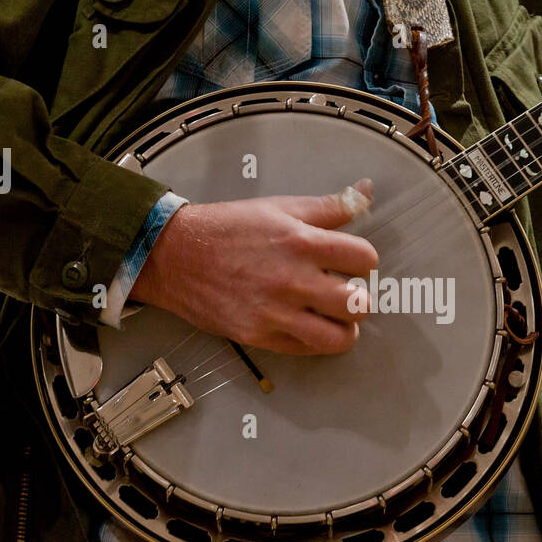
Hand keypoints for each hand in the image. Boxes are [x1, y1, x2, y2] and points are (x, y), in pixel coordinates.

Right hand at [129, 180, 377, 355]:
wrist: (174, 255)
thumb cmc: (228, 228)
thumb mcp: (280, 207)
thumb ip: (330, 206)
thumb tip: (367, 191)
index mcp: (302, 242)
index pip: (365, 259)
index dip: (363, 261)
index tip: (351, 263)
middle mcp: (293, 280)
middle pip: (359, 304)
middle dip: (357, 298)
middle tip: (342, 292)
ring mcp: (277, 313)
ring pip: (339, 338)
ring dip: (342, 328)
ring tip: (331, 317)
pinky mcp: (260, 336)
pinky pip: (307, 350)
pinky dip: (314, 340)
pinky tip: (306, 324)